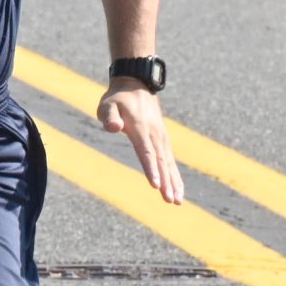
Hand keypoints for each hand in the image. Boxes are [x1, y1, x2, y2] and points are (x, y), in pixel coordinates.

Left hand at [99, 83, 183, 203]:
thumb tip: (113, 128)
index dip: (150, 169)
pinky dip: (175, 176)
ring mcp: (161, 137)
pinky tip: (178, 190)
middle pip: (161, 162)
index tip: (155, 184)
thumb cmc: (118, 99)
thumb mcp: (108, 105)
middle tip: (171, 200)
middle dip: (166, 182)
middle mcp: (155, 134)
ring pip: (169, 163)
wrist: (136, 85)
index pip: (146, 152)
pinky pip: (170, 160)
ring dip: (174, 182)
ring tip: (177, 201)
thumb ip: (109, 117)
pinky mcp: (164, 140)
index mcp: (141, 128)